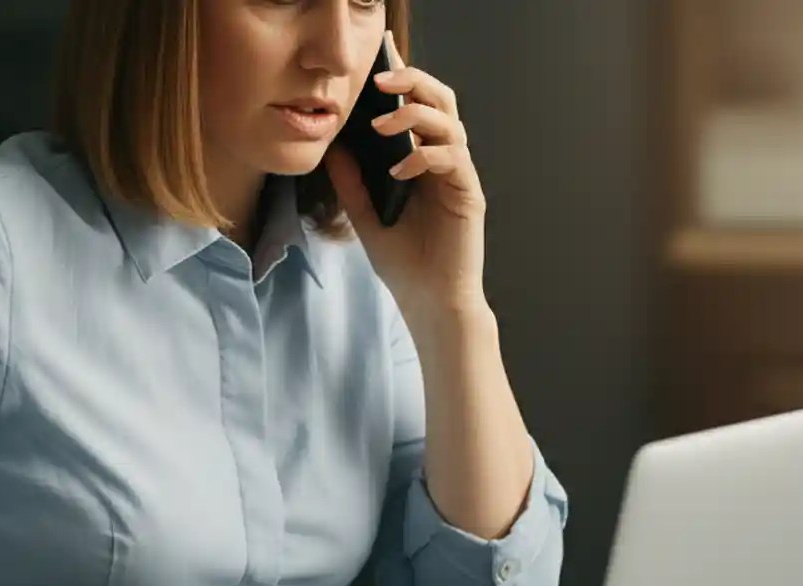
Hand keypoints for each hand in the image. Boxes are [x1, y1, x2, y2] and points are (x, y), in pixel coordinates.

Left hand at [325, 29, 486, 317]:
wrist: (429, 303)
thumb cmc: (405, 264)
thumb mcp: (366, 218)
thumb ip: (352, 183)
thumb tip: (333, 147)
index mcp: (422, 162)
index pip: (417, 109)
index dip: (402, 82)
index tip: (376, 66)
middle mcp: (444, 163)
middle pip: (441, 102)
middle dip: (414, 82)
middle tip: (382, 79)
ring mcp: (459, 177)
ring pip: (450, 123)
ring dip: (415, 115)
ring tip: (383, 125)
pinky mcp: (469, 195)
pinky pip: (453, 158)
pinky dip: (426, 155)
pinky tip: (400, 169)